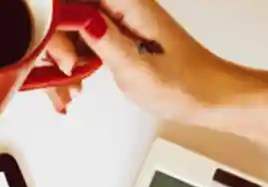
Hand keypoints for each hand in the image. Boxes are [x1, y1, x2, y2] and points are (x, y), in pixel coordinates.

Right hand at [40, 0, 259, 124]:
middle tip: (66, 71)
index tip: (59, 51)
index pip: (74, 0)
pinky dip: (73, 59)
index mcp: (129, 3)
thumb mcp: (137, 68)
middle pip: (68, 10)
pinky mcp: (118, 32)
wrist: (212, 96)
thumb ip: (103, 39)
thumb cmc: (185, 85)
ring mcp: (119, 18)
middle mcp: (123, 4)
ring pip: (70, 25)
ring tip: (69, 86)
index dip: (56, 20)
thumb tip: (74, 17)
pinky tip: (74, 80)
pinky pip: (82, 37)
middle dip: (55, 42)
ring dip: (61, 54)